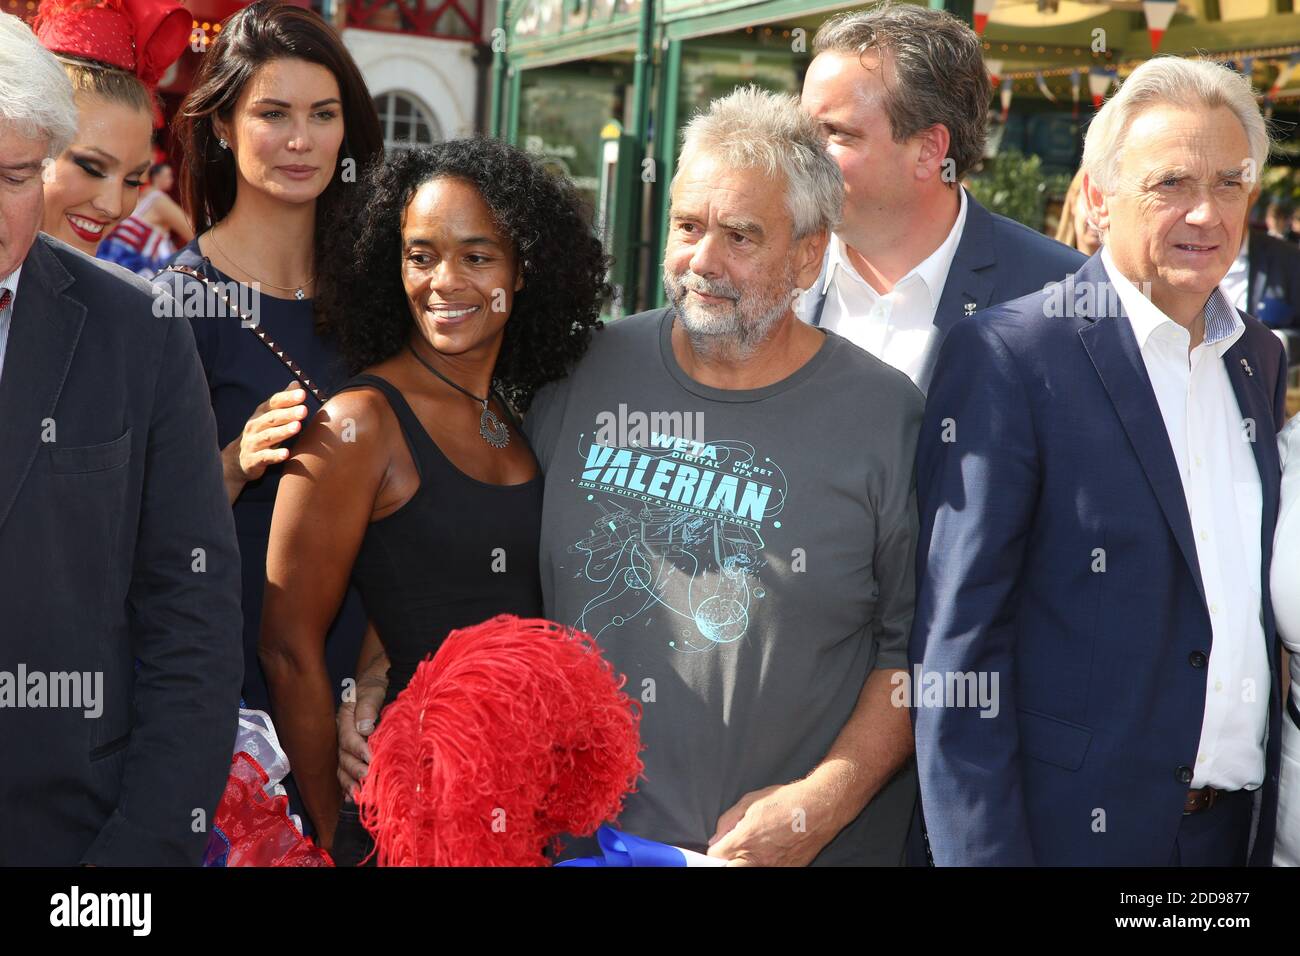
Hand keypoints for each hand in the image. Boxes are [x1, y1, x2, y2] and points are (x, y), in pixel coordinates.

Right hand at [223, 381, 307, 484]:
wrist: (237, 460)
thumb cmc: (260, 434)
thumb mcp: (269, 417)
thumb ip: (283, 402)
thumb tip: (296, 384)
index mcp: (261, 414)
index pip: (274, 403)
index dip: (287, 398)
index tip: (302, 394)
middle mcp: (255, 426)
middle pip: (272, 418)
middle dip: (288, 414)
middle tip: (304, 410)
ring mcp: (253, 443)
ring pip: (269, 436)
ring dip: (283, 431)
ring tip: (298, 427)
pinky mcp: (253, 460)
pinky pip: (264, 457)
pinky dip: (275, 455)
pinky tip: (286, 454)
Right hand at [337, 675, 385, 801]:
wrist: (379, 681)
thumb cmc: (377, 685)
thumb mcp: (373, 690)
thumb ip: (368, 706)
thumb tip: (364, 728)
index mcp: (345, 718)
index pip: (348, 738)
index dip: (358, 749)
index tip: (371, 757)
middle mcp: (342, 734)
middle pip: (343, 756)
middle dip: (355, 769)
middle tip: (368, 778)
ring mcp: (345, 746)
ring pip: (342, 768)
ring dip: (350, 783)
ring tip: (359, 795)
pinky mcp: (352, 755)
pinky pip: (345, 773)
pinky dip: (347, 786)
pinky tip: (352, 798)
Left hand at [706, 780, 837, 866]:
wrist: (819, 809)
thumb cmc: (786, 801)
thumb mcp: (750, 802)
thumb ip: (728, 821)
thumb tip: (716, 839)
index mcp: (744, 839)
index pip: (715, 856)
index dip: (715, 849)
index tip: (720, 845)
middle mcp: (758, 859)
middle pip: (729, 869)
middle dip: (727, 861)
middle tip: (732, 851)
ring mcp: (773, 868)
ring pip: (749, 871)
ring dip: (746, 862)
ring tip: (754, 848)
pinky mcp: (788, 870)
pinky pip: (768, 870)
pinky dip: (764, 863)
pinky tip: (769, 850)